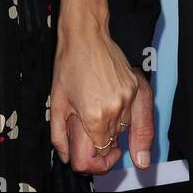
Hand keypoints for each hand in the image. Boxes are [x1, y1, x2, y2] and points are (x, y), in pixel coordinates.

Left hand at [50, 23, 153, 174]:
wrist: (86, 35)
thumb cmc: (69, 65)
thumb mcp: (57, 103)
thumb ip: (59, 135)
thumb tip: (65, 157)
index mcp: (94, 117)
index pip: (101, 150)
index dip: (94, 150)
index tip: (89, 145)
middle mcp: (114, 110)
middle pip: (113, 140)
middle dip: (102, 138)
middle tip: (91, 123)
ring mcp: (127, 97)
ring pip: (124, 126)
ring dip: (113, 124)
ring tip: (99, 107)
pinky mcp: (135, 86)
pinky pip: (131, 109)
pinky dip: (121, 109)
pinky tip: (108, 96)